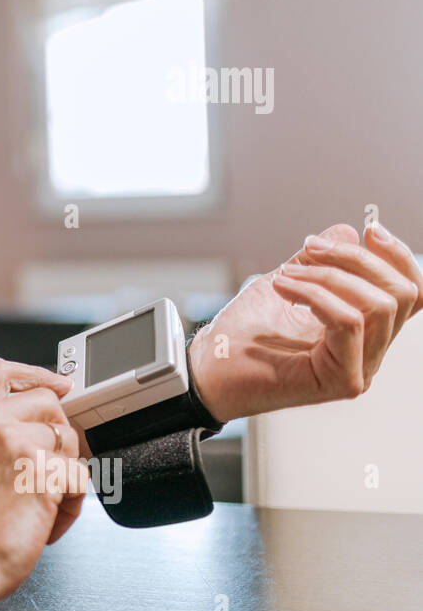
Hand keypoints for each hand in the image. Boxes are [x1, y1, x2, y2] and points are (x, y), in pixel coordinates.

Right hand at [0, 359, 85, 610]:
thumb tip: (30, 430)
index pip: (0, 371)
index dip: (37, 376)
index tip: (60, 387)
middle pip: (48, 404)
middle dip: (56, 440)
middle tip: (44, 477)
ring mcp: (12, 441)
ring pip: (68, 442)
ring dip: (64, 478)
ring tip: (40, 509)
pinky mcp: (40, 470)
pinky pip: (79, 479)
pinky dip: (70, 508)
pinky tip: (45, 525)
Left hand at [189, 221, 422, 421]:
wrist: (207, 369)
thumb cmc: (240, 334)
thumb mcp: (285, 281)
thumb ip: (318, 260)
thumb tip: (348, 231)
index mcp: (363, 330)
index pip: (410, 293)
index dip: (397, 256)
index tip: (370, 230)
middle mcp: (369, 352)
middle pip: (401, 294)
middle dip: (357, 259)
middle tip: (313, 247)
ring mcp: (359, 369)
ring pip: (380, 306)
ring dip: (330, 276)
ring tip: (288, 274)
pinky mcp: (342, 380)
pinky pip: (349, 322)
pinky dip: (315, 295)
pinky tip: (283, 288)